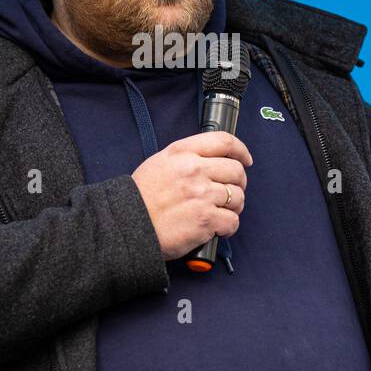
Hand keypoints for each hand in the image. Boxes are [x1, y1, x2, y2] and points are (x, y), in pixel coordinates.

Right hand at [131, 132, 250, 260]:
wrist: (126, 225)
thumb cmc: (140, 198)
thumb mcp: (159, 163)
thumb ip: (185, 157)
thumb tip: (211, 161)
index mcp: (182, 153)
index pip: (224, 141)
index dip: (240, 150)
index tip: (245, 159)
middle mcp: (194, 170)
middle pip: (236, 171)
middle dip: (238, 183)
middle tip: (230, 193)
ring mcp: (201, 195)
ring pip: (237, 197)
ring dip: (233, 207)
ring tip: (220, 212)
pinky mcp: (205, 219)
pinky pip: (232, 221)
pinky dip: (228, 227)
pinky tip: (217, 229)